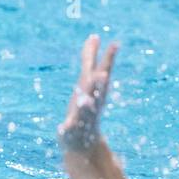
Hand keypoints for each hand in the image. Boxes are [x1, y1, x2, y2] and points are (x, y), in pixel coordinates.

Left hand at [57, 34, 118, 153]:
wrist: (83, 142)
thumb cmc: (86, 105)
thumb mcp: (88, 79)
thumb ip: (90, 59)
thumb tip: (94, 37)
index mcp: (96, 90)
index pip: (103, 71)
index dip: (108, 59)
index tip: (115, 44)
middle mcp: (92, 102)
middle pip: (95, 92)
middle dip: (98, 84)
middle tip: (102, 75)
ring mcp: (82, 117)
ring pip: (85, 112)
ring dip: (86, 106)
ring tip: (85, 100)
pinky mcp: (71, 130)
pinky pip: (69, 128)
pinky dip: (66, 127)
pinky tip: (63, 126)